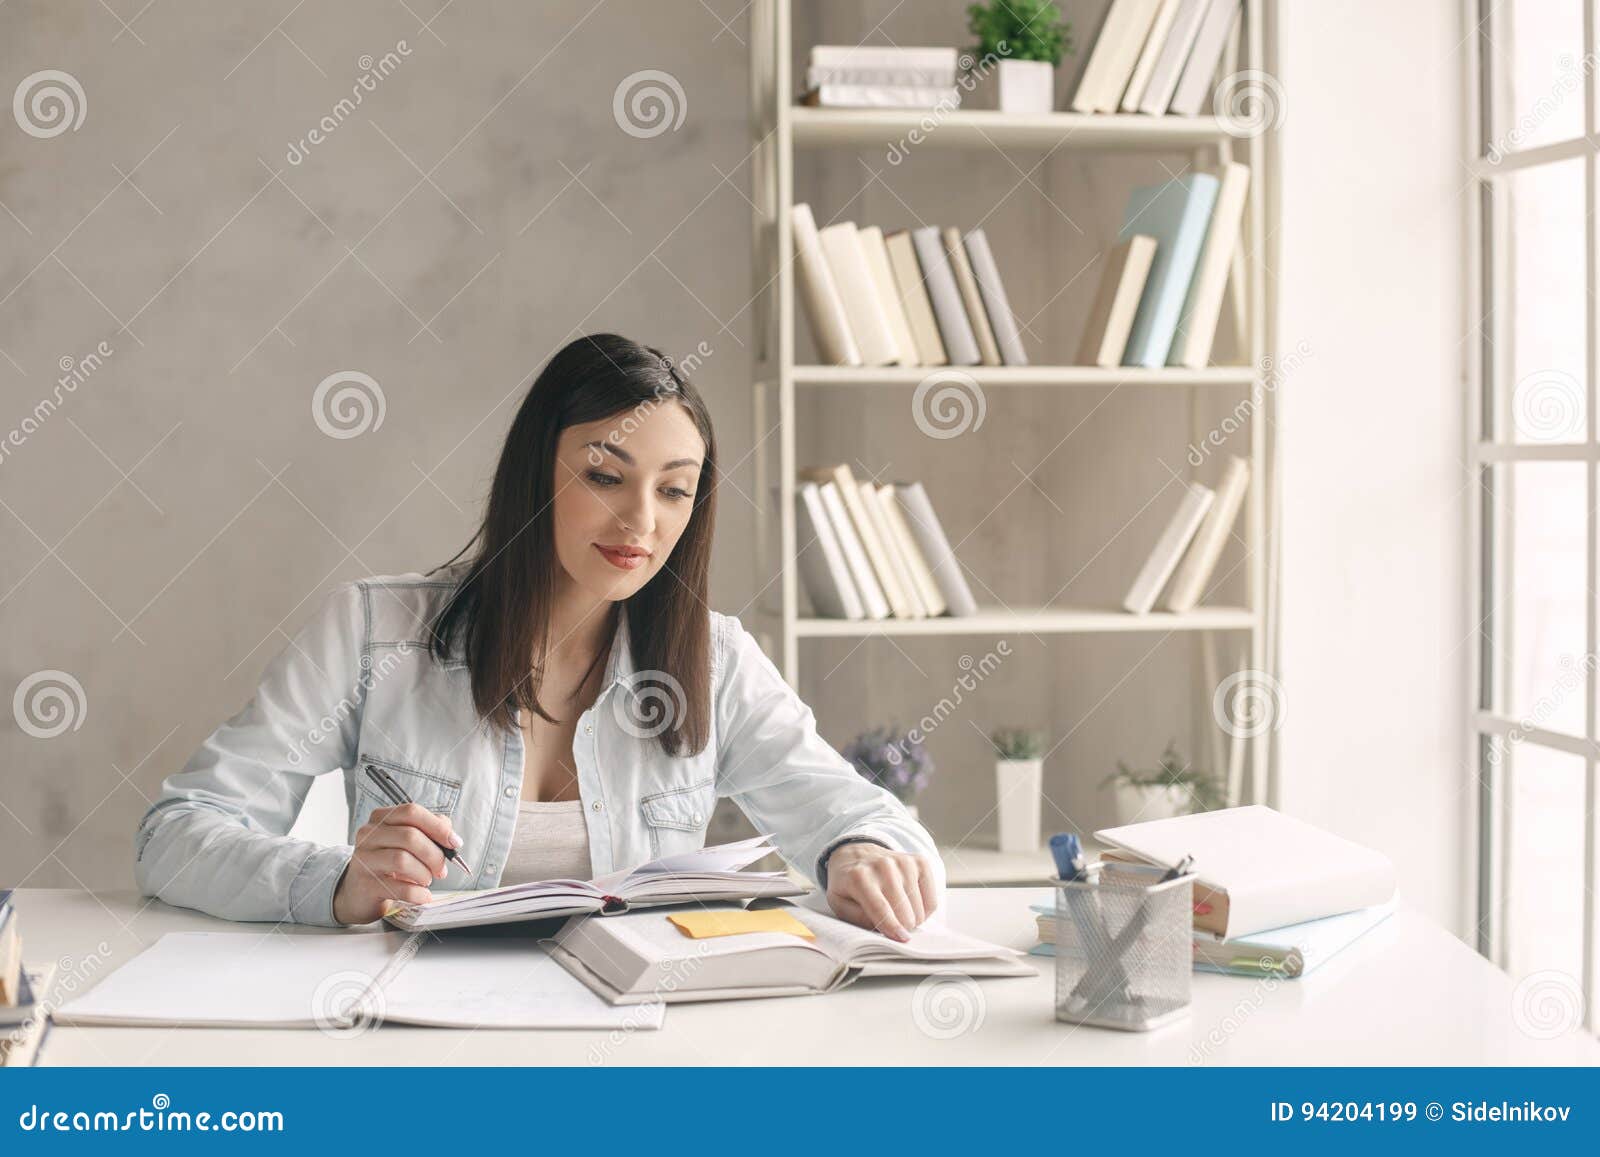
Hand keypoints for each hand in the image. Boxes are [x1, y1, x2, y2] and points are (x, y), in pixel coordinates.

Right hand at [332, 803, 461, 925]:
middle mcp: (368, 835)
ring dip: (424, 873)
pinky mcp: (366, 885)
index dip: (437, 827)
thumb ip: (429, 832)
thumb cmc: (388, 863)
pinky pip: (399, 888)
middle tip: (441, 869)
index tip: (454, 843)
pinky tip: (423, 895)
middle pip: (410, 836)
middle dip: (434, 854)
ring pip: (402, 860)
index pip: (412, 812)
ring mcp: (364, 860)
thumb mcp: (405, 842)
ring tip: (427, 880)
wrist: (359, 891)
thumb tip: (451, 836)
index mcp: (381, 818)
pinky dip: (418, 893)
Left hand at [824, 842, 937, 940]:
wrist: (856, 855)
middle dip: (900, 926)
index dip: (892, 927)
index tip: (902, 939)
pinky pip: (932, 901)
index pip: (880, 908)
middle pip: (904, 912)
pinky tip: (910, 905)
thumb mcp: (839, 903)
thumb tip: (885, 928)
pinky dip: (923, 911)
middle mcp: (883, 866)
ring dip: (911, 919)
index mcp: (859, 877)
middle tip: (890, 924)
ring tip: (897, 912)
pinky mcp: (920, 863)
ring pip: (919, 909)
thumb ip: (857, 918)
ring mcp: (904, 862)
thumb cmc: (847, 884)